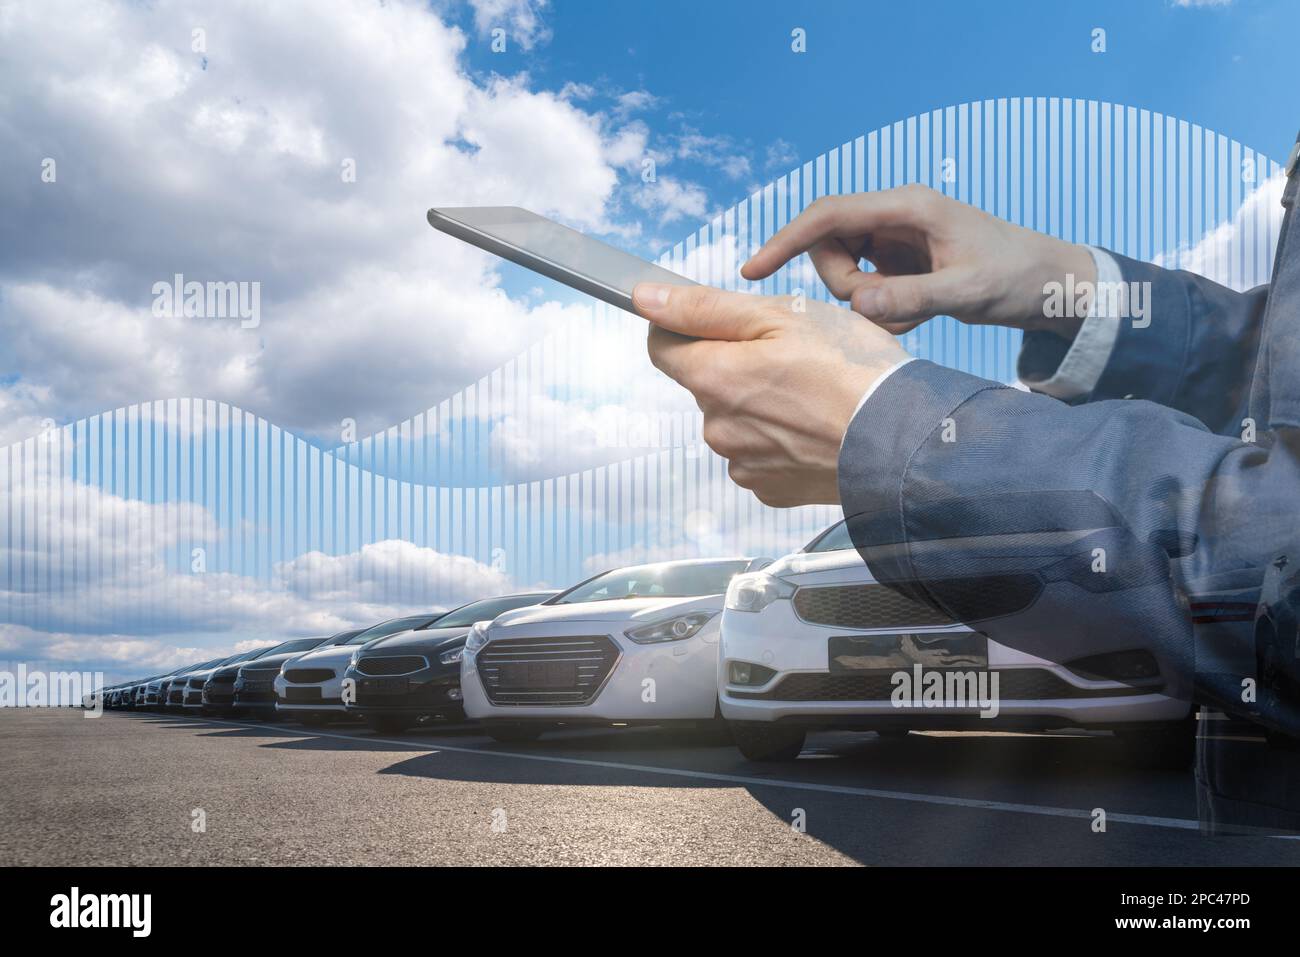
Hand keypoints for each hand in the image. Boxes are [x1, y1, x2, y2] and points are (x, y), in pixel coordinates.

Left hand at [636, 283, 908, 506]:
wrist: (904, 441)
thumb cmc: (853, 371)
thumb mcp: (780, 315)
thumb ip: (704, 307)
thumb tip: (647, 299)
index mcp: (712, 378)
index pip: (662, 346)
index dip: (684, 325)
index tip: (717, 320)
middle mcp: (717, 427)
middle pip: (706, 382)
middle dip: (736, 364)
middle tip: (791, 355)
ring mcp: (742, 462)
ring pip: (735, 418)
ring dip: (761, 402)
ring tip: (812, 393)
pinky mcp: (769, 487)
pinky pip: (760, 453)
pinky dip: (781, 437)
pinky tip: (814, 426)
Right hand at [741, 184, 1095, 337]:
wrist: (1052, 284)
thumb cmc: (1018, 277)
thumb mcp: (968, 293)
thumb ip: (913, 299)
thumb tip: (857, 304)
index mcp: (907, 207)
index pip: (827, 216)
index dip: (785, 241)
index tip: (754, 272)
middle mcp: (895, 216)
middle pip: (828, 247)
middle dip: (844, 286)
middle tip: (887, 310)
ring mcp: (895, 239)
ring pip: (843, 271)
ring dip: (863, 301)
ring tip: (911, 314)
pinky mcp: (899, 261)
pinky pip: (864, 287)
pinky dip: (879, 308)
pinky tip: (916, 314)